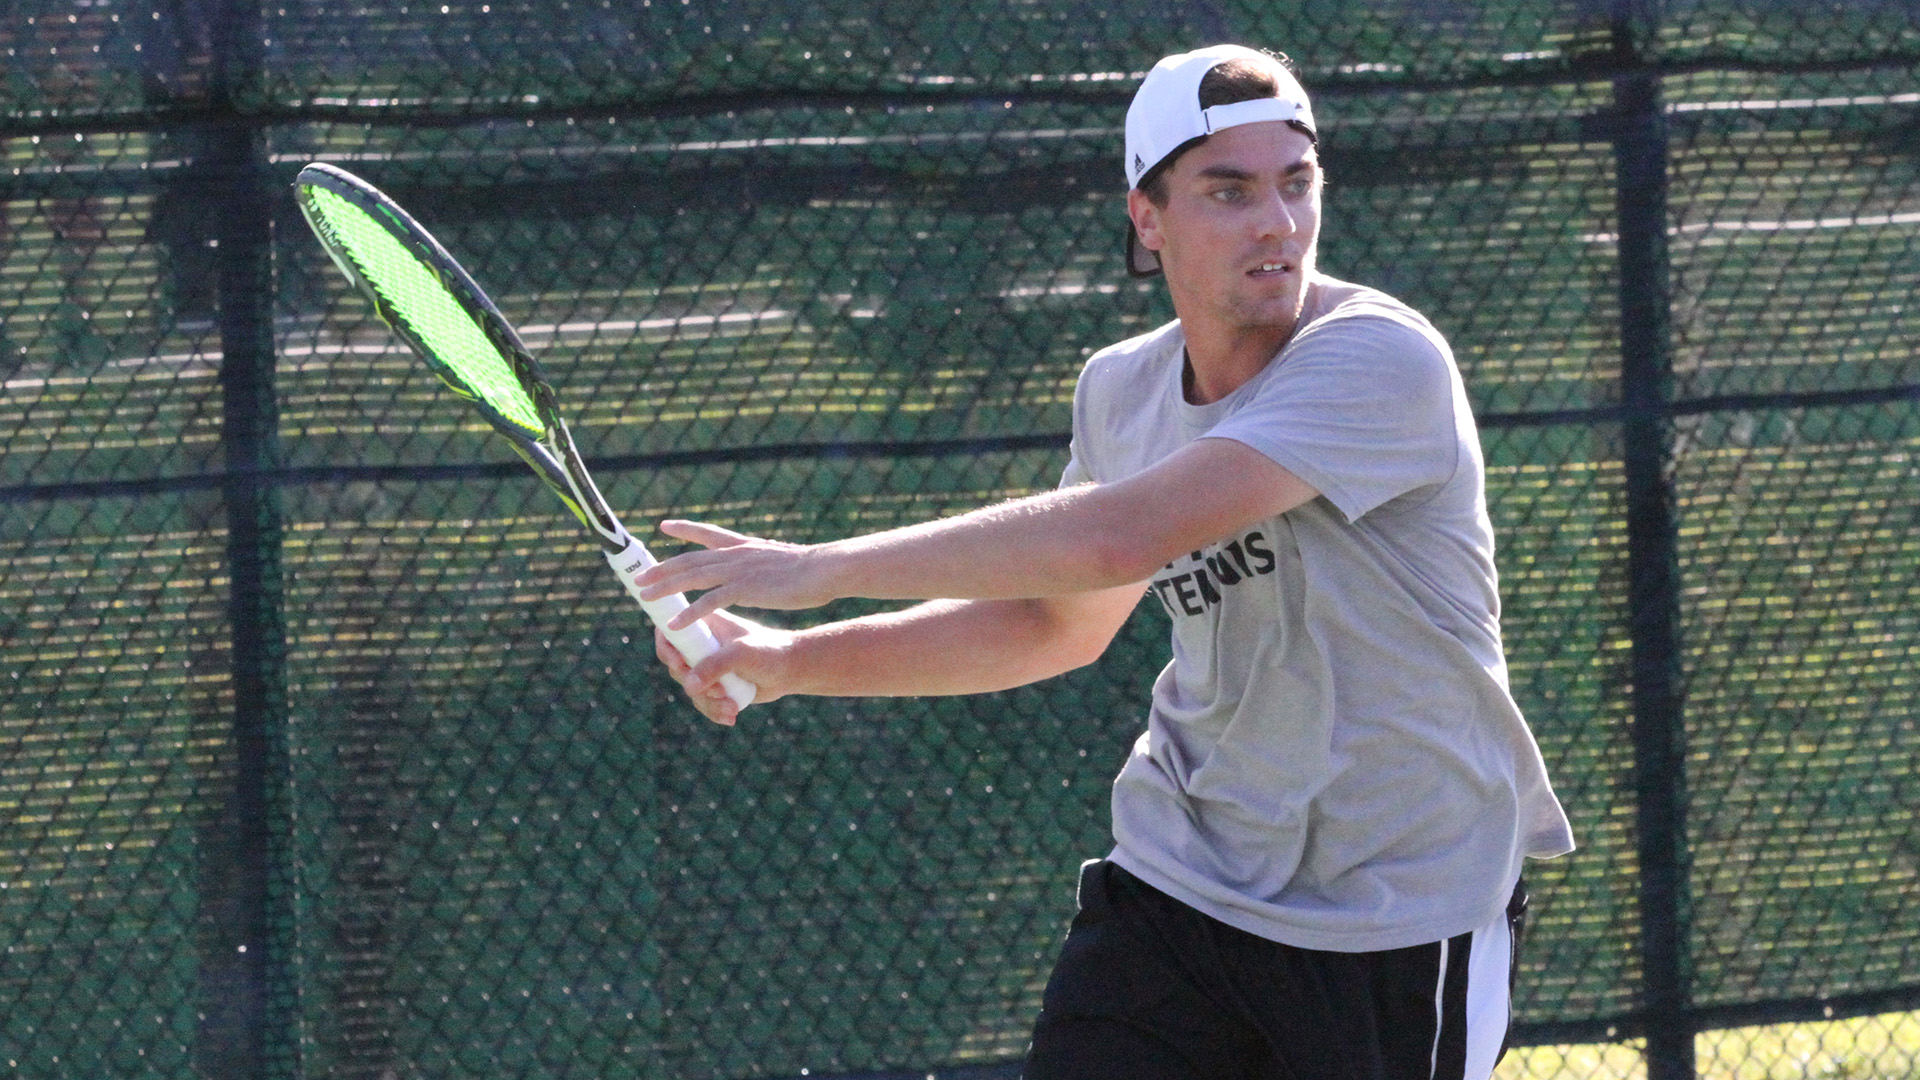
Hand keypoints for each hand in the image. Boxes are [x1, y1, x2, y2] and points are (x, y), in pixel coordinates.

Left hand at [637, 519, 837, 628]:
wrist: (824, 569)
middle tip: (639, 577)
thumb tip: (763, 570)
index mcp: (743, 547)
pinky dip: (689, 614)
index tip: (664, 526)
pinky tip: (673, 624)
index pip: (708, 534)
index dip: (685, 530)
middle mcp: (735, 555)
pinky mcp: (744, 589)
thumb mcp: (780, 561)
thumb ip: (763, 564)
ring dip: (665, 588)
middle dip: (662, 569)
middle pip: (690, 560)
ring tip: (643, 597)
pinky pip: (708, 603)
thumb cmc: (810, 570)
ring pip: (692, 578)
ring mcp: (737, 571)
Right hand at [653, 607, 791, 725]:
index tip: (680, 664)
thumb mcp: (742, 654)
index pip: (669, 631)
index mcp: (703, 624)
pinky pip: (703, 702)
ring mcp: (707, 665)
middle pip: (676, 666)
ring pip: (690, 689)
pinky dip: (715, 711)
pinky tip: (731, 716)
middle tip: (717, 691)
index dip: (667, 648)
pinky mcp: (715, 684)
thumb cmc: (769, 651)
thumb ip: (715, 666)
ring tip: (732, 707)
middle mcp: (701, 644)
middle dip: (695, 683)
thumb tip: (689, 686)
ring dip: (709, 702)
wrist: (791, 669)